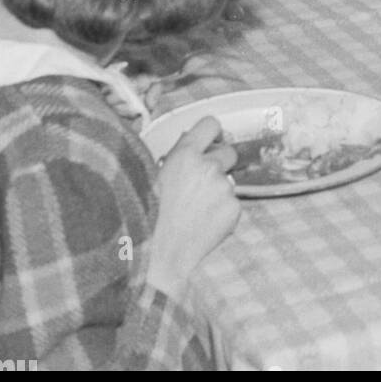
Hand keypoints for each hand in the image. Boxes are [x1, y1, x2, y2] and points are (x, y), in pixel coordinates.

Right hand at [146, 116, 240, 296]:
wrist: (158, 257)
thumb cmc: (147, 218)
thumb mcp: (152, 177)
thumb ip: (175, 156)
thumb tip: (188, 141)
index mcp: (185, 154)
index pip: (211, 124)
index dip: (210, 133)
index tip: (209, 142)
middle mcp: (209, 166)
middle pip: (228, 151)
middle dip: (219, 162)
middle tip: (202, 181)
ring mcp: (224, 188)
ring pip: (228, 182)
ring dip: (217, 191)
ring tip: (194, 212)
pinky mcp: (234, 209)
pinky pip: (232, 204)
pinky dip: (221, 213)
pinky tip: (202, 225)